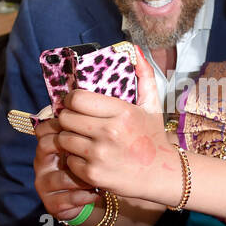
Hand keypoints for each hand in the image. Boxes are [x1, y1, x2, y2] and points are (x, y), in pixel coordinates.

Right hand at [33, 116, 98, 220]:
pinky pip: (65, 199)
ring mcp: (44, 183)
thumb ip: (92, 118)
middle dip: (72, 149)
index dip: (64, 125)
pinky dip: (83, 196)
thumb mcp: (95, 137)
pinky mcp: (51, 203)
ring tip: (99, 177)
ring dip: (81, 177)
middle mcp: (42, 161)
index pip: (46, 127)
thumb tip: (99, 93)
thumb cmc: (97, 158)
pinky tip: (97, 193)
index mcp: (49, 141)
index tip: (88, 127)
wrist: (97, 190)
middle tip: (95, 151)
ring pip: (59, 177)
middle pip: (46, 147)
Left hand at [55, 53, 171, 200]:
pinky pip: (69, 161)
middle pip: (65, 118)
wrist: (162, 176)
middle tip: (77, 123)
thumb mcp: (152, 106)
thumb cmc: (153, 138)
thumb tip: (136, 50)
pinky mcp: (93, 174)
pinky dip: (75, 160)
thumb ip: (144, 76)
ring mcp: (100, 154)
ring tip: (82, 140)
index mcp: (122, 112)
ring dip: (69, 139)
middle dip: (68, 120)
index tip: (76, 105)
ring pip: (64, 139)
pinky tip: (88, 158)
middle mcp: (109, 132)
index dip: (72, 101)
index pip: (77, 98)